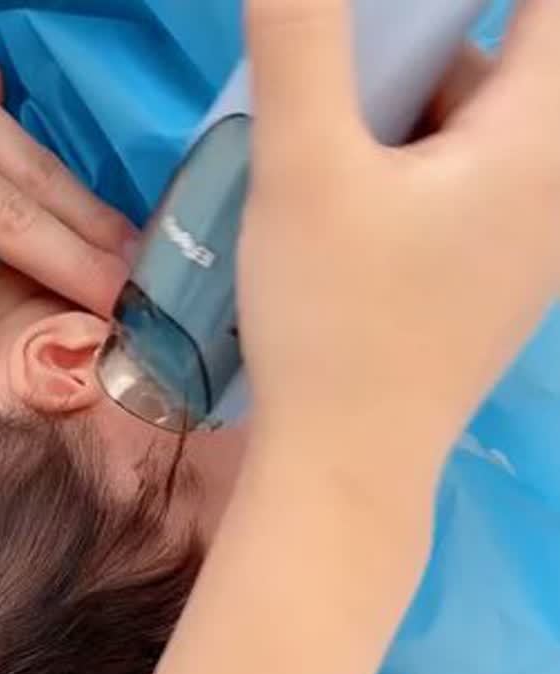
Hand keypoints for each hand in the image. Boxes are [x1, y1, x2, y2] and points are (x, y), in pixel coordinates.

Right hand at [240, 0, 559, 486]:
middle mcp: (557, 190)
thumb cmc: (332, 322)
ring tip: (323, 164)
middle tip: (333, 91)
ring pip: (477, 131)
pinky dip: (409, 175)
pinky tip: (346, 216)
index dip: (449, 8)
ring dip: (401, 120)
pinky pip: (465, 189)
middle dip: (410, 60)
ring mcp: (532, 245)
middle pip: (501, 66)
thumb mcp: (301, 167)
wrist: (346, 467)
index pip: (542, 14)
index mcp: (542, 142)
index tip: (383, 34)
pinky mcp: (496, 283)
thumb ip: (300, 37)